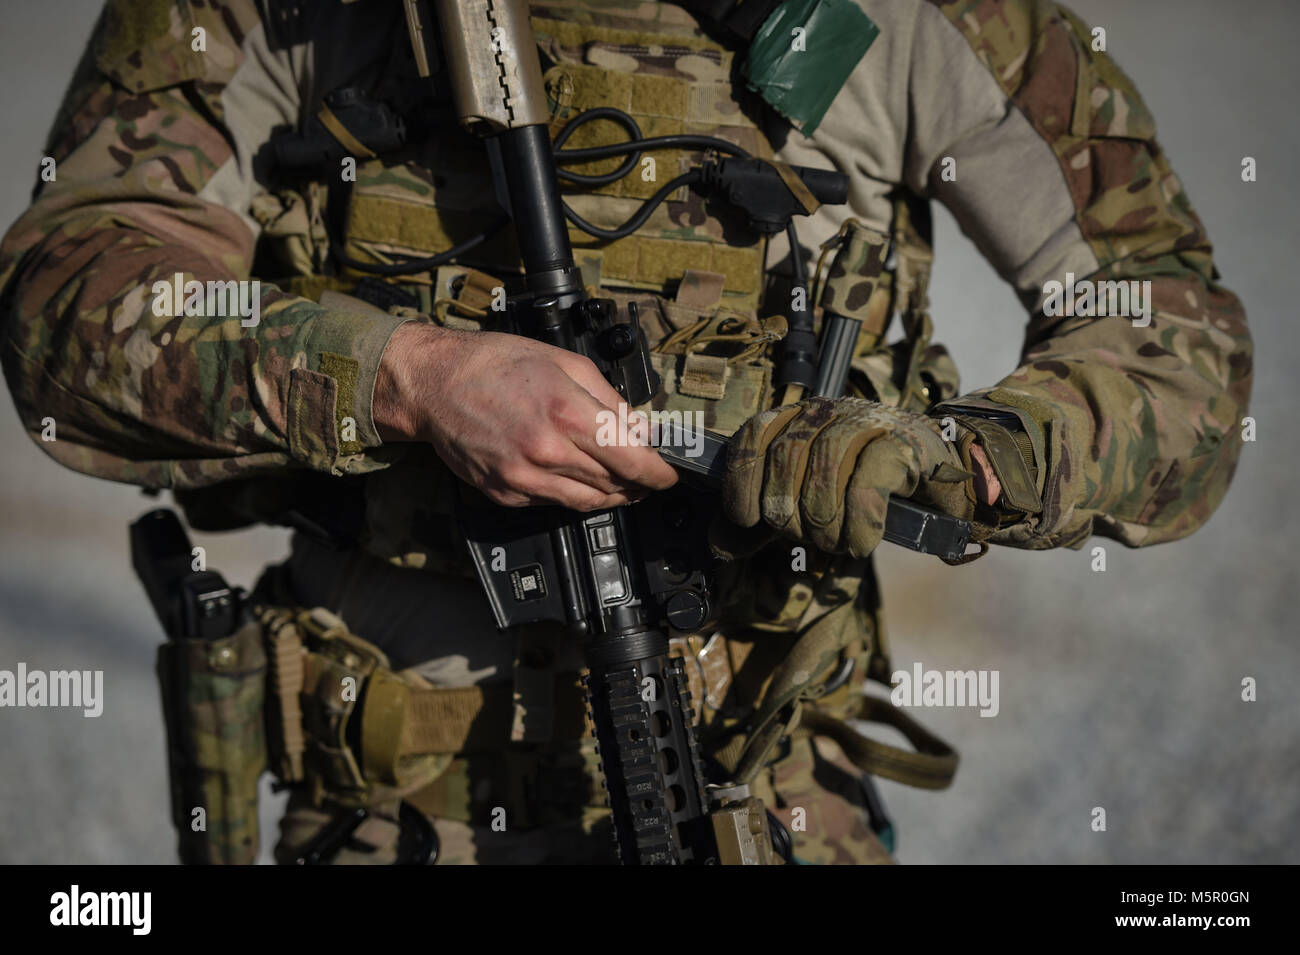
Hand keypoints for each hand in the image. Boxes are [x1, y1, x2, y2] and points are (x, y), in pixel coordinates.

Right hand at [374, 323, 677, 509]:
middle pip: (614, 484)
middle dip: (637, 482)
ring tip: (620, 483)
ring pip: (588, 502)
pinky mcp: (506, 493)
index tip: (669, 476)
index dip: (658, 474)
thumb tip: (640, 429)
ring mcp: (524, 478)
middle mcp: (547, 451)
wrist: (434, 384)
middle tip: (647, 476)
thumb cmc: (494, 364)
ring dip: (611, 496)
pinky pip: (554, 503)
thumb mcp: (564, 362)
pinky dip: (573, 494)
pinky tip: (575, 477)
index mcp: (567, 413)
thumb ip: (609, 399)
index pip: (632, 459)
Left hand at [722, 397, 977, 556]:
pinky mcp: (902, 444)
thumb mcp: (806, 501)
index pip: (753, 437)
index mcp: (797, 418)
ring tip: (835, 543)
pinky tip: (862, 542)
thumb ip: (764, 518)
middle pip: (786, 459)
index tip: (749, 520)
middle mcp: (827, 411)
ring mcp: (866, 422)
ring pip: (823, 473)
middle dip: (789, 511)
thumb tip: (720, 545)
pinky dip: (859, 525)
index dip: (743, 482)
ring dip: (825, 523)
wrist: (941, 475)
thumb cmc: (866, 487)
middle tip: (806, 537)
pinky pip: (867, 488)